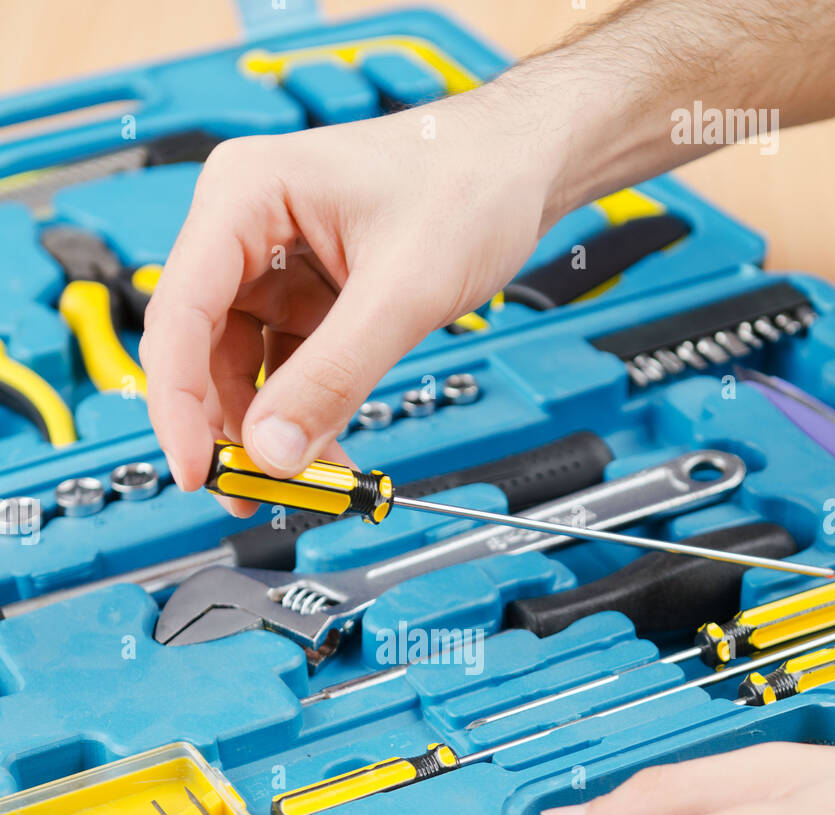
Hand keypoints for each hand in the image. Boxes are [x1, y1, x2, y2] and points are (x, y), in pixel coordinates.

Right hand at [140, 95, 554, 505]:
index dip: (177, 401)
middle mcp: (247, 228)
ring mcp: (275, 266)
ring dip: (263, 431)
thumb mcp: (402, 291)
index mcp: (246, 194)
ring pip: (238, 368)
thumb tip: (274, 449)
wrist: (521, 167)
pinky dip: (298, 416)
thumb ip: (334, 376)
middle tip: (244, 492)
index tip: (197, 467)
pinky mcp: (306, 298)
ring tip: (296, 483)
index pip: (180, 312)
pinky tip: (321, 453)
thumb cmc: (470, 180)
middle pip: (199, 347)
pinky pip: (284, 370)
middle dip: (221, 426)